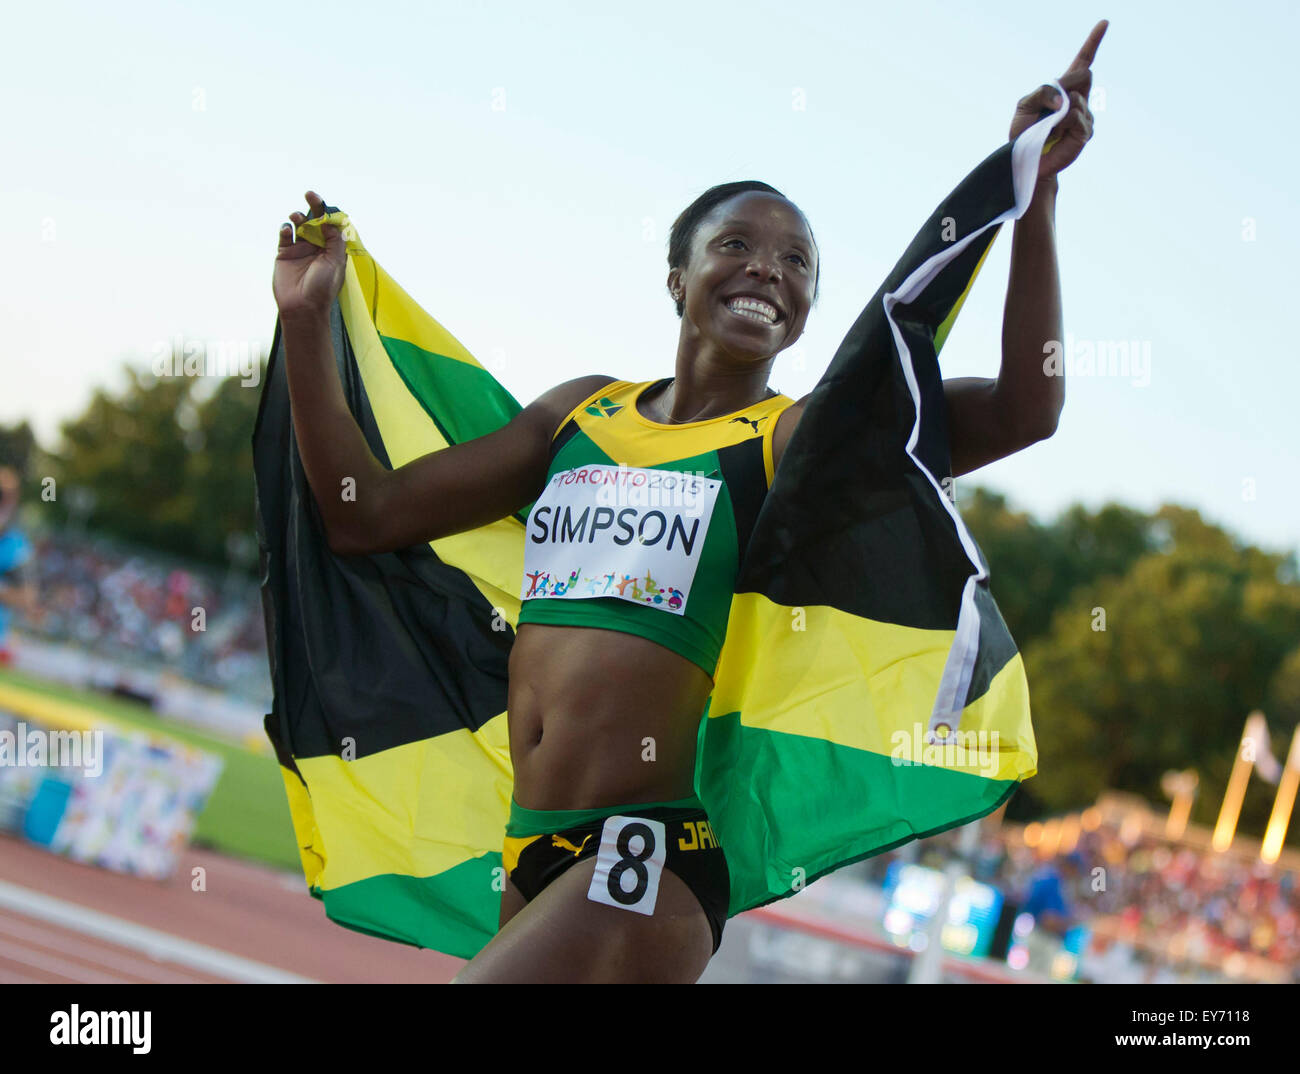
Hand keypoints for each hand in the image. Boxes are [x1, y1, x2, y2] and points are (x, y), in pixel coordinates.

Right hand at [272, 190, 347, 322]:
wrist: (302, 307)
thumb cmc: (322, 288)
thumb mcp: (335, 263)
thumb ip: (334, 241)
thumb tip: (330, 221)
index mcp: (332, 250)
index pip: (331, 226)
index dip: (328, 213)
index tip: (325, 203)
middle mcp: (316, 247)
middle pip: (315, 221)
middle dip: (314, 207)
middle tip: (310, 195)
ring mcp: (300, 249)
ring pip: (299, 225)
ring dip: (298, 217)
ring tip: (297, 218)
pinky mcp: (284, 253)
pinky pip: (284, 235)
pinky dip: (285, 228)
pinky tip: (286, 229)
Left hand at [1009, 19, 1107, 179]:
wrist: (1023, 159)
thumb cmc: (1024, 132)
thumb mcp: (1025, 105)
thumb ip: (1042, 92)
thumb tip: (1064, 99)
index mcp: (1065, 89)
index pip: (1083, 62)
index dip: (1093, 42)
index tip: (1104, 23)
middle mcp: (1079, 100)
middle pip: (1086, 74)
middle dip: (1066, 84)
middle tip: (1050, 105)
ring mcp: (1085, 116)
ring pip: (1077, 98)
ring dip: (1056, 112)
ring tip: (1047, 128)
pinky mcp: (1084, 133)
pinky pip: (1075, 117)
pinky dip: (1060, 123)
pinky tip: (1054, 134)